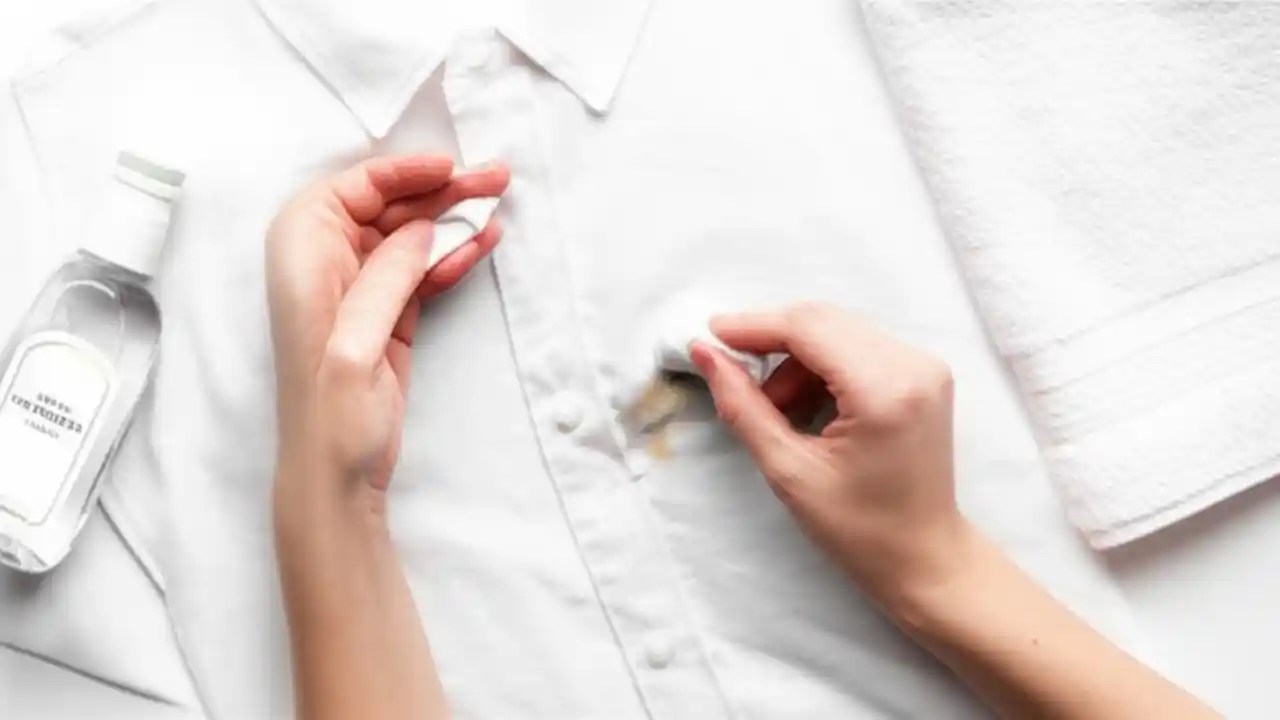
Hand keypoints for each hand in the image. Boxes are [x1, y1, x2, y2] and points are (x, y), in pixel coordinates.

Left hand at [267, 154, 508, 516]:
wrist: (336, 479)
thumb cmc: (333, 417)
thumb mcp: (356, 344)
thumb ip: (385, 278)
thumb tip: (420, 227)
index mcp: (301, 257)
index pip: (352, 189)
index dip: (402, 172)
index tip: (449, 166)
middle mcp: (324, 262)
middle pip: (387, 207)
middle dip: (441, 192)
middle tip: (496, 178)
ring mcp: (358, 289)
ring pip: (410, 236)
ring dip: (453, 221)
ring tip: (500, 206)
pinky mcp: (385, 315)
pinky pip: (420, 270)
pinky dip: (451, 256)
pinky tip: (483, 243)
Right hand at [691, 302, 964, 604]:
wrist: (924, 559)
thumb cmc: (860, 530)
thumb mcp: (790, 472)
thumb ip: (744, 407)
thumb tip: (706, 354)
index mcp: (885, 391)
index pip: (809, 328)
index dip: (754, 326)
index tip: (710, 336)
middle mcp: (913, 366)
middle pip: (824, 321)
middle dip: (771, 341)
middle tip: (732, 372)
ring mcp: (924, 366)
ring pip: (839, 331)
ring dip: (795, 358)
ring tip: (774, 409)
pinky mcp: (923, 374)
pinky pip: (858, 346)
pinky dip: (821, 366)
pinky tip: (804, 406)